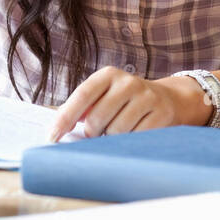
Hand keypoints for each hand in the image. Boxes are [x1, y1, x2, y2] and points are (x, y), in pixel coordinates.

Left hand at [48, 66, 195, 141]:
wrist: (168, 100)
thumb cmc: (124, 102)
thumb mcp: (103, 96)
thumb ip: (81, 108)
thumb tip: (53, 128)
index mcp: (108, 75)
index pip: (82, 95)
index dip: (65, 118)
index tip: (51, 138)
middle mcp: (128, 82)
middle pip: (97, 120)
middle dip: (92, 134)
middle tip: (98, 133)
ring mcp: (147, 97)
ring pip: (116, 132)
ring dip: (112, 140)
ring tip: (118, 132)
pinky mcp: (161, 114)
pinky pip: (135, 138)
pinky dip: (130, 143)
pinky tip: (133, 135)